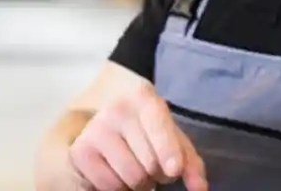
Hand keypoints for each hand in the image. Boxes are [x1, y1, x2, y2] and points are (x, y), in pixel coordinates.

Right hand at [68, 84, 207, 190]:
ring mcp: (95, 129)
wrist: (109, 123)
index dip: (167, 150)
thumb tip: (199, 189)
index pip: (158, 126)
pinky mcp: (80, 151)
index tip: (173, 169)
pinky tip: (119, 173)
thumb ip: (191, 163)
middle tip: (154, 168)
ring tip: (137, 170)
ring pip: (131, 176)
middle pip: (149, 162)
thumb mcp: (173, 140)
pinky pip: (109, 186)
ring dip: (140, 184)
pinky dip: (119, 188)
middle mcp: (117, 109)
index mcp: (144, 98)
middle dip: (158, 174)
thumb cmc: (149, 132)